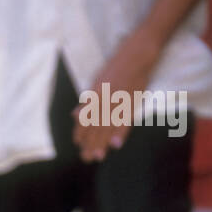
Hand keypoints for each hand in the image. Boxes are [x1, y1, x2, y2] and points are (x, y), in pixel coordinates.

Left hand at [72, 31, 160, 161]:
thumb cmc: (117, 66)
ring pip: (108, 125)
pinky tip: (116, 145)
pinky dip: (121, 133)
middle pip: (96, 124)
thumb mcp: (97, 81)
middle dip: (90, 142)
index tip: (78, 144)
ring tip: (98, 156)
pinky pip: (126, 120)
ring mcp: (119, 101)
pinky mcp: (133, 101)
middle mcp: (105, 98)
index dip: (81, 131)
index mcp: (95, 93)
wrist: (137, 54)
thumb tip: (74, 115)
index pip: (85, 116)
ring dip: (102, 142)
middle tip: (86, 158)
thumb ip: (88, 101)